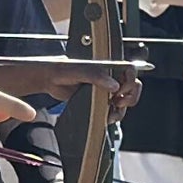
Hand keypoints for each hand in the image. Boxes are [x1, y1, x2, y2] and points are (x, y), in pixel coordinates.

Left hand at [0, 58, 131, 102]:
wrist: (50, 80)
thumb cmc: (63, 69)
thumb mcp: (79, 70)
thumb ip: (96, 75)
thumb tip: (114, 85)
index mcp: (109, 65)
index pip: (130, 70)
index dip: (130, 80)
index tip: (121, 90)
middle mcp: (110, 76)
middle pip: (133, 86)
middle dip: (130, 96)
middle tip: (118, 101)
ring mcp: (106, 90)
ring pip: (125, 100)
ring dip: (122, 108)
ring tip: (111, 111)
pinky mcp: (99, 101)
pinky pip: (114, 109)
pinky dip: (114, 114)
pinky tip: (106, 116)